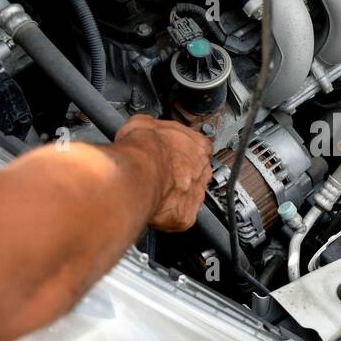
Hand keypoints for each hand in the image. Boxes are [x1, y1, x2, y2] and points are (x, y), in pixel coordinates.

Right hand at [114, 114, 212, 230]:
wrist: (137, 174)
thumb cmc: (142, 149)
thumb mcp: (144, 122)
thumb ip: (155, 128)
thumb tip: (146, 128)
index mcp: (198, 145)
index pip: (200, 148)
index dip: (184, 152)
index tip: (172, 155)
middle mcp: (202, 171)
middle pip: (197, 175)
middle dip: (181, 176)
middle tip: (160, 175)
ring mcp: (196, 195)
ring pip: (189, 198)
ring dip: (175, 197)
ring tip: (154, 192)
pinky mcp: (185, 217)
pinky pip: (179, 218)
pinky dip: (167, 216)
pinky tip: (153, 207)